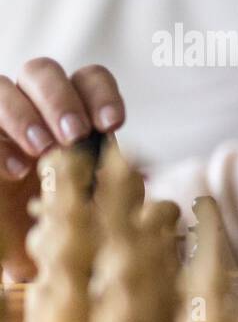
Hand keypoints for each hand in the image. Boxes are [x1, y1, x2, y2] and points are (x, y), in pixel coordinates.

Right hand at [0, 58, 124, 280]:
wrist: (32, 250)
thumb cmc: (70, 224)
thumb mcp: (100, 205)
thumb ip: (117, 182)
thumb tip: (140, 172)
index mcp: (73, 113)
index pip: (88, 79)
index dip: (101, 93)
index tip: (112, 124)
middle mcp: (33, 108)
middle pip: (41, 71)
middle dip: (60, 100)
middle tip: (73, 135)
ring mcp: (1, 124)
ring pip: (1, 86)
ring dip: (23, 114)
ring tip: (41, 150)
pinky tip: (16, 170)